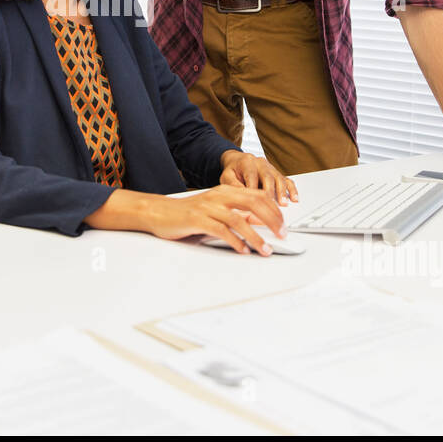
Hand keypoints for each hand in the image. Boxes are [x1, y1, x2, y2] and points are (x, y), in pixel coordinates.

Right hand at [142, 186, 286, 254]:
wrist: (159, 212)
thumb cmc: (187, 212)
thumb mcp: (215, 209)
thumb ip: (235, 213)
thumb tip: (258, 221)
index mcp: (225, 191)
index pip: (257, 195)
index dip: (274, 209)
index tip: (283, 224)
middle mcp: (218, 196)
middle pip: (253, 203)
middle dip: (271, 220)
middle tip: (281, 234)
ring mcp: (208, 207)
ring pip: (239, 220)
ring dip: (255, 237)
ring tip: (265, 249)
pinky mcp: (197, 220)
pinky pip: (221, 230)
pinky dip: (235, 241)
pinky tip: (243, 250)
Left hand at [220, 150, 297, 205]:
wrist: (237, 161)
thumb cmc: (232, 170)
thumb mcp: (226, 176)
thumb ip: (232, 185)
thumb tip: (242, 196)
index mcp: (247, 162)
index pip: (251, 177)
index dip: (253, 190)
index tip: (254, 203)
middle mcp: (261, 163)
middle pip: (268, 177)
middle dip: (270, 192)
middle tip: (271, 205)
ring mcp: (270, 167)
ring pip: (279, 178)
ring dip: (282, 192)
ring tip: (284, 204)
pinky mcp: (276, 173)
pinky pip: (287, 180)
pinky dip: (291, 189)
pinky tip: (294, 198)